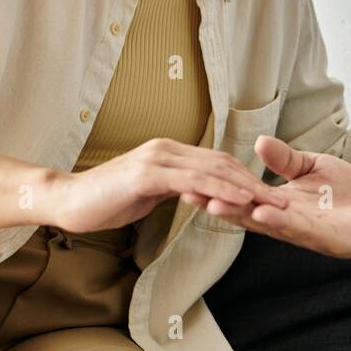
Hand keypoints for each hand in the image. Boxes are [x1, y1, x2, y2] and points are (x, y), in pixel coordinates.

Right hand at [52, 137, 289, 233]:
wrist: (68, 201)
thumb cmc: (105, 200)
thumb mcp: (148, 193)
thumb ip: (174, 188)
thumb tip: (199, 195)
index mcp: (169, 152)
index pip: (217, 162)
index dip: (246, 177)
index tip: (270, 195)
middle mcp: (167, 149)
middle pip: (222, 163)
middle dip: (255, 181)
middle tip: (282, 199)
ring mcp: (158, 159)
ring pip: (212, 170)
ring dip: (245, 186)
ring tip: (270, 201)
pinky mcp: (148, 175)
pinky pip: (192, 181)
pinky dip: (219, 189)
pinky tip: (238, 199)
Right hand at [178, 135, 350, 265]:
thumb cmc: (349, 196)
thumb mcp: (313, 168)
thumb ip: (286, 160)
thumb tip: (257, 142)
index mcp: (280, 203)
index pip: (244, 195)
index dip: (220, 188)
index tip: (192, 177)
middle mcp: (285, 220)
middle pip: (245, 212)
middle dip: (218, 202)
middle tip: (188, 191)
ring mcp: (303, 231)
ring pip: (265, 224)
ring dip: (240, 214)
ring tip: (214, 202)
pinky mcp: (324, 238)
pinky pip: (297, 229)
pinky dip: (279, 221)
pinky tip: (261, 212)